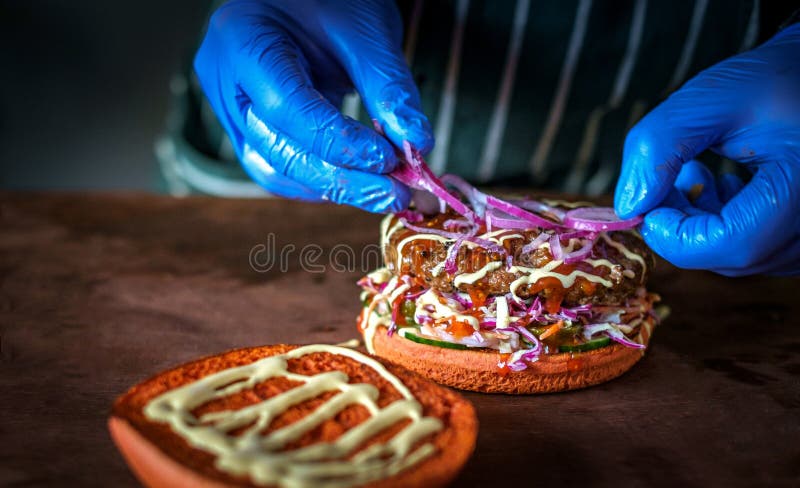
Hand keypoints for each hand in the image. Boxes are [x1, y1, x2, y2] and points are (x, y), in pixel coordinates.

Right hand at [194, 0, 433, 211]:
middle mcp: (226, 82)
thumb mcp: (365, 31)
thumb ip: (389, 88)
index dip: (341, 143)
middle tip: (397, 193)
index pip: (289, 109)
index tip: (391, 160)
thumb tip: (417, 144)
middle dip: (343, 179)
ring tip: (384, 193)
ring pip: (277, 168)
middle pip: (280, 150)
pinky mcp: (249, 128)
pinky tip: (358, 184)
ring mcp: (232, 110)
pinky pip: (279, 166)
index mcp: (243, 41)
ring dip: (334, 188)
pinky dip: (319, 180)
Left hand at [614, 24, 799, 275]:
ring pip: (740, 258)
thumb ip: (658, 149)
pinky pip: (756, 249)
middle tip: (665, 182)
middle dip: (682, 225)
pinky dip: (723, 226)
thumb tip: (628, 207)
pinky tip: (718, 187)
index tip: (647, 205)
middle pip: (732, 256)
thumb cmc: (772, 80)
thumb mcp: (707, 101)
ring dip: (700, 224)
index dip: (676, 235)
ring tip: (693, 173)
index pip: (731, 244)